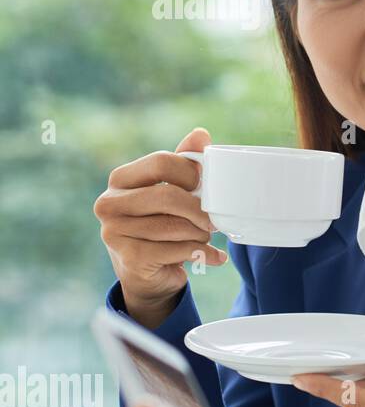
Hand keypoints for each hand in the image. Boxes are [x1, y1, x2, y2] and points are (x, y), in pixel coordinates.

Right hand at [94, 128, 227, 329]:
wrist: (147, 272)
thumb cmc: (161, 223)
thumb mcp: (171, 190)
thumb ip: (184, 163)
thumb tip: (201, 134)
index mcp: (120, 179)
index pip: (161, 162)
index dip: (191, 173)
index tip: (203, 186)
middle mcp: (109, 203)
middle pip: (169, 196)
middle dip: (199, 210)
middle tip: (213, 220)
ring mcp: (114, 232)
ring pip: (176, 226)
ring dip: (201, 234)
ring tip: (204, 237)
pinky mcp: (129, 258)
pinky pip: (178, 250)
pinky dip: (202, 253)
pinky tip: (211, 256)